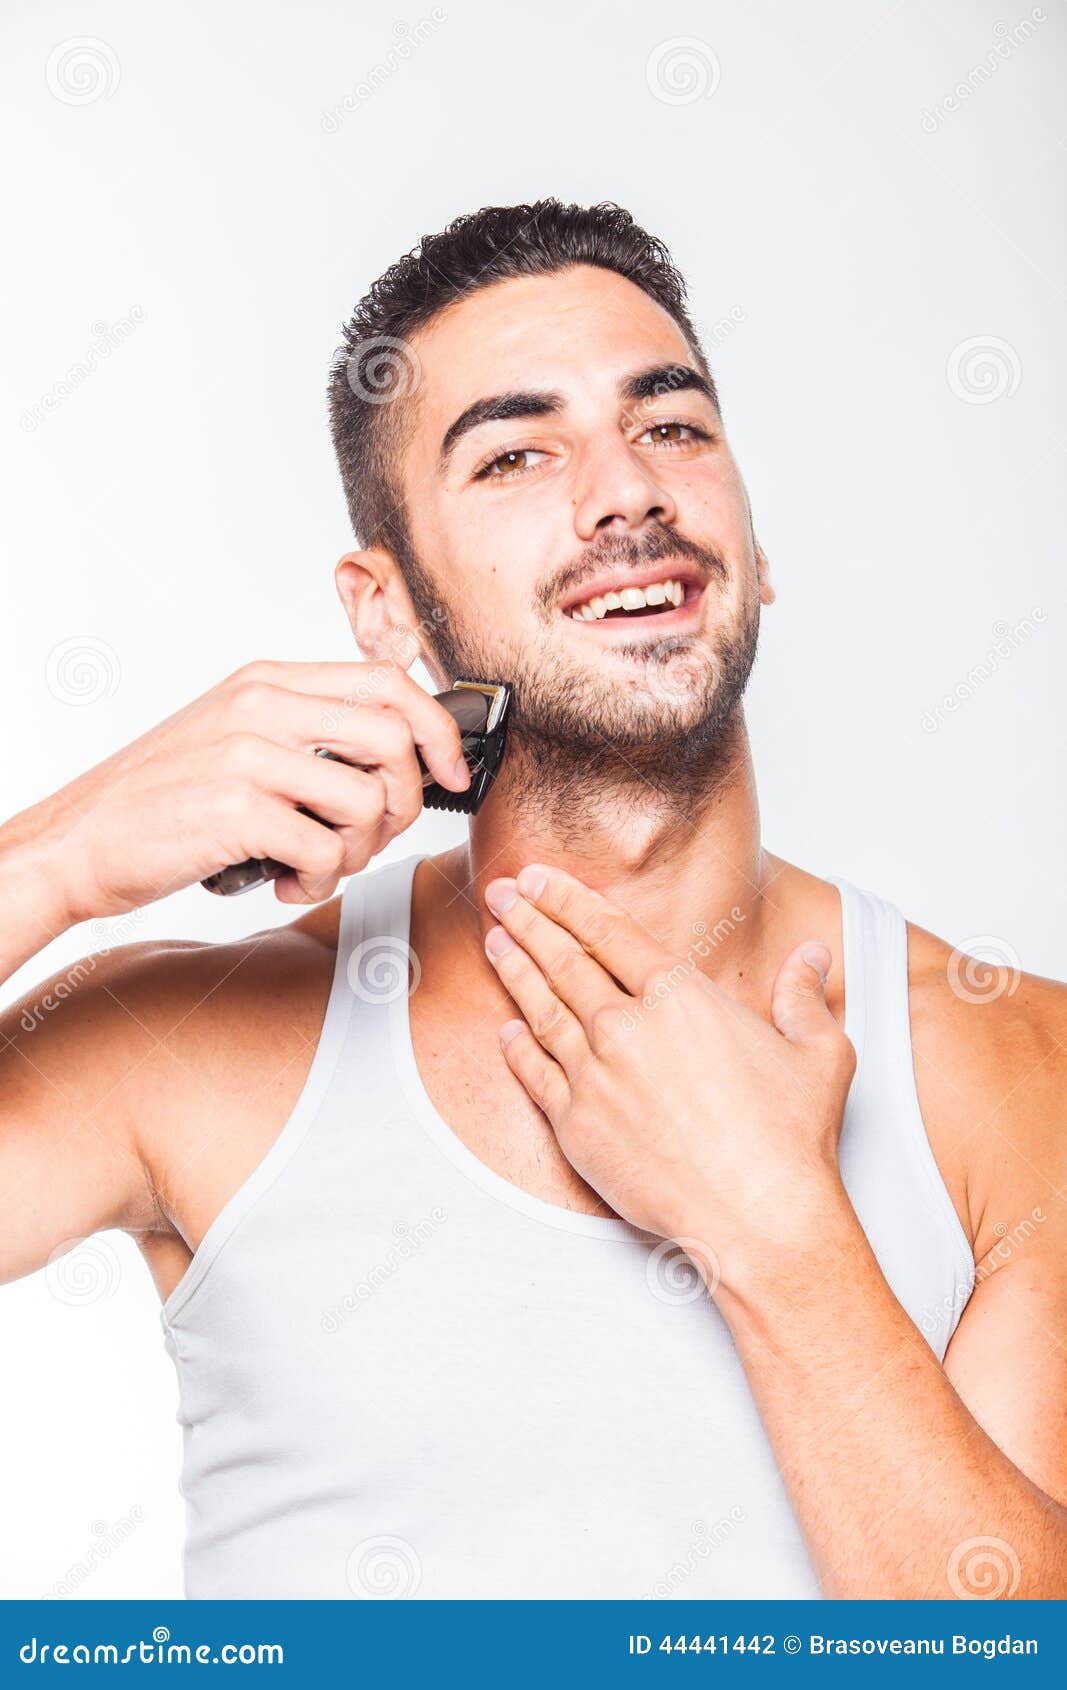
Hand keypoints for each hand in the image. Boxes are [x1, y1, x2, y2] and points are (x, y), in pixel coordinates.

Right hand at [7, 659, 470, 922]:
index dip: (437, 730)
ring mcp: (248, 754)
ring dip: (359, 851)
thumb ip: (304, 732)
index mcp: (267, 680)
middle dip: (405, 802)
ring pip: (368, 799)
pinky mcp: (236, 809)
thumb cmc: (161, 800)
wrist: (77, 841)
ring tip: (318, 864)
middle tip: (371, 837)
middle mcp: (261, 705)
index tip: (450, 773)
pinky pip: (326, 848)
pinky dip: (321, 880)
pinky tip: (288, 882)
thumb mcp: (232, 736)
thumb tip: (396, 754)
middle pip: (394, 737)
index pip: (388, 680)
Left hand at [483, 863, 856, 1290]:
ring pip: (542, 1010)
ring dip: (515, 971)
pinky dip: (517, 1047)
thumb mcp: (817, 1052)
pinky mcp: (576, 1126)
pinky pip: (534, 1074)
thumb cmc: (790, 1141)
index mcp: (680, 999)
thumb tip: (812, 956)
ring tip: (495, 942)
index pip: (609, 932)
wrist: (758, 1217)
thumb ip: (804, 996)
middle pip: (564, 962)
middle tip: (504, 895)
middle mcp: (627, 1030)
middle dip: (529, 921)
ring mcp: (594, 1078)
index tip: (541, 878)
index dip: (569, 899)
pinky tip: (508, 1029)